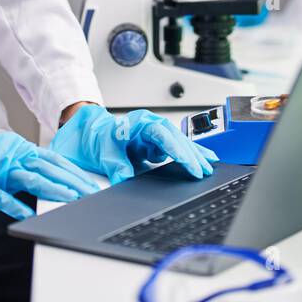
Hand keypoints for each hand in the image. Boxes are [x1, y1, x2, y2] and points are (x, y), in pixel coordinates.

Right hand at [0, 108, 97, 219]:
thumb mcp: (5, 149)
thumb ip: (25, 160)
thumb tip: (46, 173)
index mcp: (20, 148)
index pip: (53, 160)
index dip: (73, 171)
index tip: (90, 181)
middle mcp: (14, 156)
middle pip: (49, 168)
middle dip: (72, 181)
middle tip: (91, 192)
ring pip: (31, 179)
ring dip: (53, 189)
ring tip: (72, 198)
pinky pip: (4, 197)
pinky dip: (18, 205)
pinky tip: (31, 214)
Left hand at [50, 105, 218, 184]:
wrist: (91, 135)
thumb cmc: (99, 138)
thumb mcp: (105, 153)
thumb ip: (116, 166)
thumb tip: (124, 180)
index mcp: (139, 122)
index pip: (163, 135)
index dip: (177, 149)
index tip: (188, 163)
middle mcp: (150, 125)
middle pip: (176, 138)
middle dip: (190, 154)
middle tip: (203, 170)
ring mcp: (155, 135)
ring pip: (179, 143)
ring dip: (194, 154)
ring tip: (210, 164)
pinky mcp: (157, 144)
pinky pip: (176, 148)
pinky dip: (190, 154)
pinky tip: (204, 159)